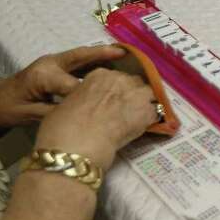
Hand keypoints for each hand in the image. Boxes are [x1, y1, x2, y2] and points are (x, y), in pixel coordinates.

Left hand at [0, 45, 128, 129]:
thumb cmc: (7, 109)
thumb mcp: (29, 115)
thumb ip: (55, 112)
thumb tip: (80, 115)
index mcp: (43, 76)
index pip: (73, 85)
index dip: (92, 93)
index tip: (112, 99)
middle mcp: (50, 64)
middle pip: (82, 57)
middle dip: (104, 54)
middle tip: (127, 53)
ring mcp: (53, 62)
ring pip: (81, 55)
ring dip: (102, 54)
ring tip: (125, 54)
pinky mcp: (55, 65)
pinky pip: (78, 61)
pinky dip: (94, 60)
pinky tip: (110, 63)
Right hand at [34, 68, 156, 171]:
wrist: (75, 145)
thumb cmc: (63, 128)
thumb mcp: (66, 104)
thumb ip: (82, 97)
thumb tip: (83, 105)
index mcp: (99, 74)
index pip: (115, 77)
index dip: (115, 91)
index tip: (112, 101)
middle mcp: (120, 78)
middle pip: (134, 83)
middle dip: (131, 96)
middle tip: (123, 112)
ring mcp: (136, 93)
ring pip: (148, 94)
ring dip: (144, 105)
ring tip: (135, 120)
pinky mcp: (148, 111)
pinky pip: (156, 112)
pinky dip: (151, 120)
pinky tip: (142, 129)